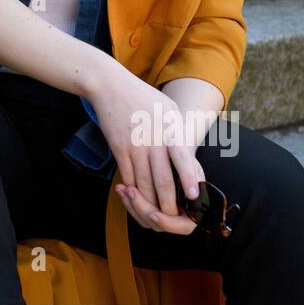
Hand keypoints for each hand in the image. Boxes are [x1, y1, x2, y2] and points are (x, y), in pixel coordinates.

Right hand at [89, 67, 205, 233]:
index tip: (193, 196)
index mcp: (171, 128)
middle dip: (168, 205)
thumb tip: (193, 167)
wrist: (110, 86)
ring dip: (150, 204)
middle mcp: (154, 139)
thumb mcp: (169, 110)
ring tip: (156, 215)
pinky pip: (128, 177)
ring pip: (143, 185)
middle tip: (174, 218)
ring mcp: (134, 145)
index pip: (182, 157)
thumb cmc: (144, 98)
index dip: (188, 178)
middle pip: (161, 181)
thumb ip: (181, 138)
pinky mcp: (118, 149)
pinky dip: (133, 192)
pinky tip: (137, 198)